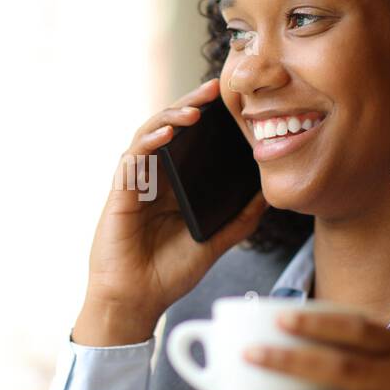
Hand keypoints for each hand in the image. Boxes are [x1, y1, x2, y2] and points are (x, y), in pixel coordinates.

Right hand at [74, 77, 267, 346]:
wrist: (138, 300)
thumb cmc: (169, 273)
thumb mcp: (215, 243)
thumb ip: (239, 220)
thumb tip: (268, 196)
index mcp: (175, 185)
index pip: (189, 139)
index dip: (205, 116)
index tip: (228, 98)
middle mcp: (155, 178)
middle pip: (168, 127)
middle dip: (189, 104)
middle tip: (213, 89)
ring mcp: (136, 183)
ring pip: (148, 134)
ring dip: (170, 117)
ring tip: (193, 110)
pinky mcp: (121, 194)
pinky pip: (132, 159)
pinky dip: (149, 143)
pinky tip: (167, 135)